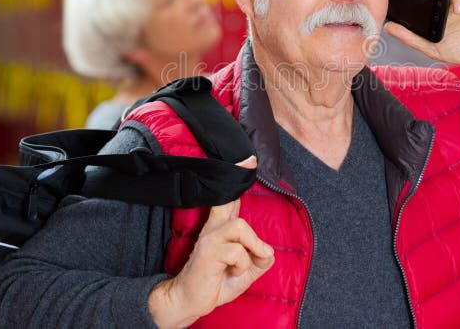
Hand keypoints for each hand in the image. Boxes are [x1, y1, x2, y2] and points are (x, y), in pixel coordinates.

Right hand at [148, 156, 273, 327]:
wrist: (190, 301)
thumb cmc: (216, 283)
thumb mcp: (246, 271)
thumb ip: (260, 258)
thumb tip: (269, 252)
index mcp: (221, 229)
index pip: (230, 200)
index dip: (237, 179)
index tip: (247, 159)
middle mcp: (214, 228)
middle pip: (228, 200)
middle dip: (238, 178)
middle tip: (250, 159)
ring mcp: (210, 238)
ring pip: (240, 227)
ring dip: (253, 246)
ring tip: (250, 262)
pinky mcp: (208, 252)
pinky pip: (237, 252)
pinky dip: (242, 265)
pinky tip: (232, 273)